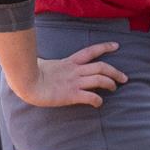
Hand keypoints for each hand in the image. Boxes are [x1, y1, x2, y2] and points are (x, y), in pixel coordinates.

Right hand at [12, 43, 127, 108]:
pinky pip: (90, 97)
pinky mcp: (71, 95)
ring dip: (110, 84)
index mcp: (69, 62)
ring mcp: (74, 82)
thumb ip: (47, 63)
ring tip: (114, 88)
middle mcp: (75, 71)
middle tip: (124, 78)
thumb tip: (41, 61)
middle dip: (115, 72)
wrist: (25, 82)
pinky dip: (98, 100)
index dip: (105, 47)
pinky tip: (99, 104)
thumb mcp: (42, 64)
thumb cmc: (29, 73)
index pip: (90, 51)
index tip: (116, 46)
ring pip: (100, 80)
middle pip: (101, 67)